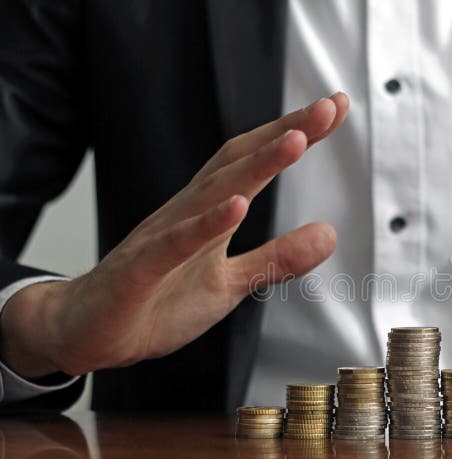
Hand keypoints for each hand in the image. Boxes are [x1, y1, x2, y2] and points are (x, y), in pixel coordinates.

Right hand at [0, 93, 349, 377]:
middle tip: (328, 105)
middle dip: (285, 132)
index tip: (335, 107)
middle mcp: (186, 213)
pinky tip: (236, 207)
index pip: (255, 161)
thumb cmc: (156, 301)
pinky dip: (205, 224)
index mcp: (208, 212)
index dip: (296, 134)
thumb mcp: (230, 285)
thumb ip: (277, 258)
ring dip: (256, 165)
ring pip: (212, 193)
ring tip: (295, 139)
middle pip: (240, 162)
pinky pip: (174, 245)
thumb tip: (330, 234)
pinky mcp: (139, 272)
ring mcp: (161, 238)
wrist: (86, 331)